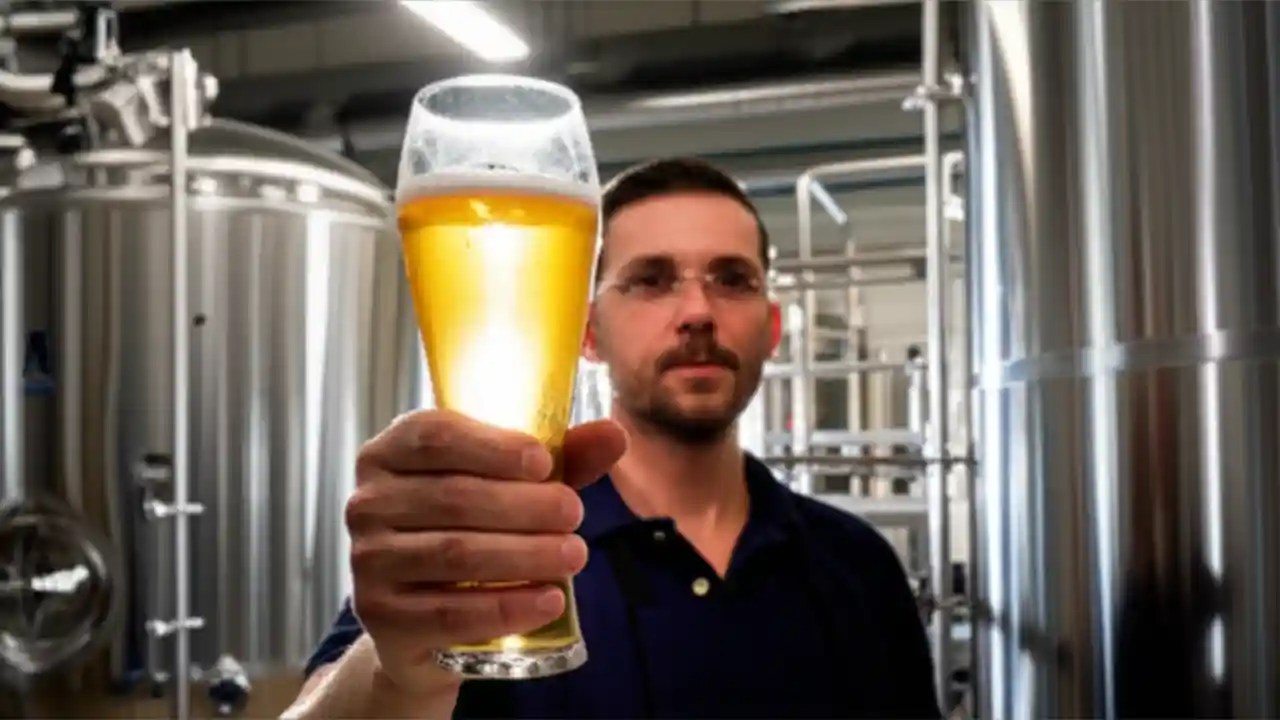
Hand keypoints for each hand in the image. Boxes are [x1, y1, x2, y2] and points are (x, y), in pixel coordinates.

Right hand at [344, 410, 626, 694]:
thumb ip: (560, 457)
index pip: (434, 435)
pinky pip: (449, 612)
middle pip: (454, 497)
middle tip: (576, 515)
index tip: (545, 463)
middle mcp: (367, 502)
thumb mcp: (509, 485)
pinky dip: (506, 607)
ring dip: (525, 554)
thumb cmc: (468, 529)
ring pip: (454, 553)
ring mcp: (367, 560)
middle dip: (525, 506)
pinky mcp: (380, 616)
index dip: (493, 446)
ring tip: (574, 555)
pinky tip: (549, 600)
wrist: (421, 620)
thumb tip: (614, 434)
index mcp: (390, 452)